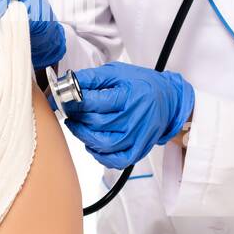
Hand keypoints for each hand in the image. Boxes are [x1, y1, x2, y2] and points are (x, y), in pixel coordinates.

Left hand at [60, 62, 194, 169]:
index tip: (65, 99)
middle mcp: (135, 118)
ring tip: (78, 126)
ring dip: (84, 136)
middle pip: (97, 124)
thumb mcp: (117, 72)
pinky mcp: (138, 150)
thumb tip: (68, 83)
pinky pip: (115, 160)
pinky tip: (92, 143)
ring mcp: (137, 137)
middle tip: (70, 112)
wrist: (169, 100)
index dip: (75, 102)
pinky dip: (99, 155)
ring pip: (103, 144)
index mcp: (129, 96)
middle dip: (77, 118)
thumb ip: (92, 77)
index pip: (95, 102)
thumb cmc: (142, 85)